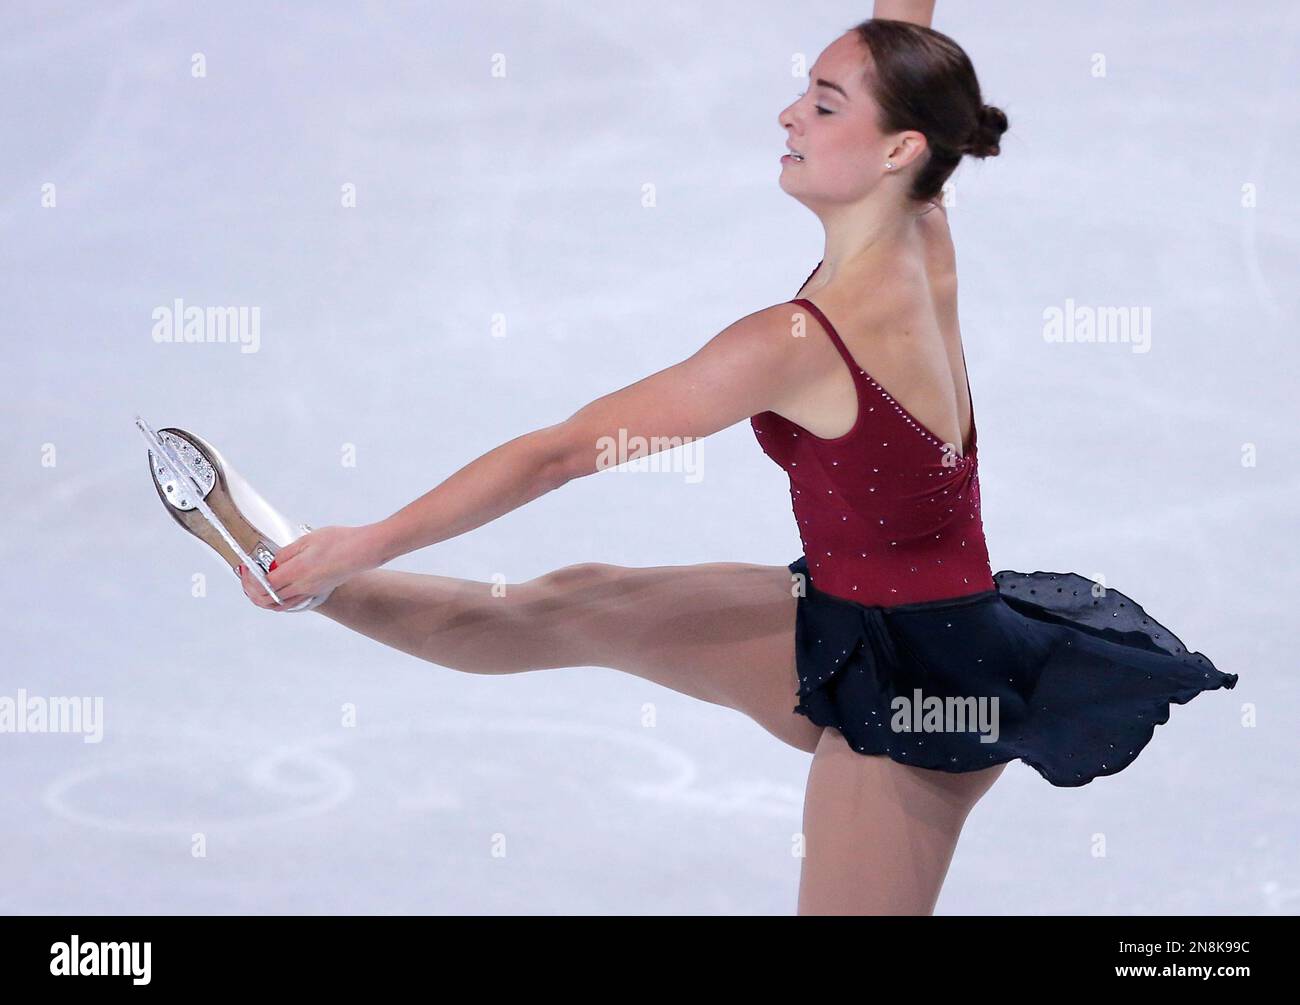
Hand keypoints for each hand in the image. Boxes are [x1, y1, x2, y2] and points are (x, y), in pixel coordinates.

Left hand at [237, 524, 382, 610]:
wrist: (364, 551)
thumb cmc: (340, 541)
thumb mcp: (308, 540)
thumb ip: (285, 553)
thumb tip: (270, 564)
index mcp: (297, 572)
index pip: (264, 583)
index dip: (250, 578)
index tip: (244, 568)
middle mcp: (302, 586)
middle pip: (268, 599)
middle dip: (251, 591)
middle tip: (245, 579)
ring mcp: (311, 591)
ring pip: (279, 605)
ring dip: (263, 599)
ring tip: (255, 588)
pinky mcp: (318, 591)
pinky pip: (292, 603)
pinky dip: (278, 601)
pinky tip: (277, 593)